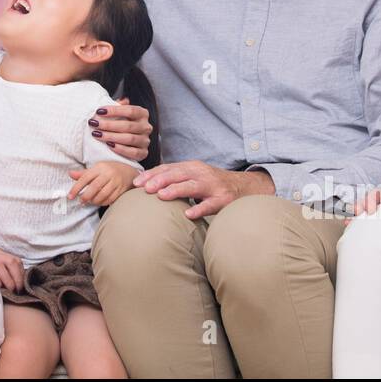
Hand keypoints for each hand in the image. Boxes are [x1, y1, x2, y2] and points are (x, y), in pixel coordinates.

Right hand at [0, 247, 25, 291]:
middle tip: (16, 291)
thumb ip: (1, 270)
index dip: (21, 274)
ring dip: (7, 280)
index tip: (21, 287)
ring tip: (9, 291)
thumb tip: (17, 284)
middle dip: (16, 278)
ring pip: (0, 266)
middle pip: (10, 262)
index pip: (15, 260)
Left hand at [67, 161, 137, 207]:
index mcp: (100, 167)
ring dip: (94, 201)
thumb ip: (83, 173)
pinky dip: (103, 202)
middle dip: (86, 196)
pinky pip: (111, 199)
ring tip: (90, 201)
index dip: (76, 188)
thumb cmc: (109, 170)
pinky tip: (99, 202)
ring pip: (103, 194)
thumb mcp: (97, 168)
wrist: (129, 171)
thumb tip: (70, 174)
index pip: (85, 177)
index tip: (70, 196)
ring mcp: (116, 182)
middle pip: (94, 187)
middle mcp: (108, 173)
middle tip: (81, 201)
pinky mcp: (122, 189)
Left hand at [86, 97, 151, 161]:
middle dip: (109, 124)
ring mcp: (145, 141)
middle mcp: (146, 127)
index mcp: (142, 114)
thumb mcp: (120, 114)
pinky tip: (109, 145)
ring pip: (130, 138)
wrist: (126, 144)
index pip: (130, 110)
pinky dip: (120, 149)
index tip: (99, 111)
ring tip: (97, 134)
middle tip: (94, 124)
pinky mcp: (143, 153)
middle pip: (128, 125)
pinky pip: (133, 152)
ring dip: (111, 136)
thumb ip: (120, 106)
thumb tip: (121, 100)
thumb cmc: (121, 124)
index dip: (114, 110)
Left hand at [132, 160, 273, 219]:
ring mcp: (213, 186)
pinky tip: (188, 214)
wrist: (243, 187)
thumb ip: (175, 178)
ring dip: (176, 190)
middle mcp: (201, 173)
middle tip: (144, 189)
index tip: (136, 183)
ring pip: (192, 186)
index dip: (152, 174)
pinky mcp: (223, 199)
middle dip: (159, 180)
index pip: (168, 168)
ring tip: (161, 196)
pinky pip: (210, 204)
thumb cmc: (212, 184)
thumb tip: (146, 185)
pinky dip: (199, 208)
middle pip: (177, 174)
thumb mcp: (194, 176)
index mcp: (192, 167)